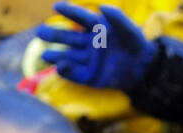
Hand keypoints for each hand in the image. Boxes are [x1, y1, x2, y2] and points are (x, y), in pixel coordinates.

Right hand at [36, 3, 154, 91]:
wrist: (142, 69)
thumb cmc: (136, 45)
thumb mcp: (130, 29)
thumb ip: (117, 17)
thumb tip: (102, 6)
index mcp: (98, 29)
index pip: (81, 18)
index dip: (69, 11)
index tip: (55, 6)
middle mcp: (90, 43)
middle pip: (68, 38)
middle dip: (54, 35)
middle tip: (40, 32)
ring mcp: (88, 60)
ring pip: (67, 56)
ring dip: (55, 56)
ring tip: (44, 56)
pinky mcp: (88, 76)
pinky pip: (74, 73)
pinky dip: (66, 71)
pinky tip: (60, 67)